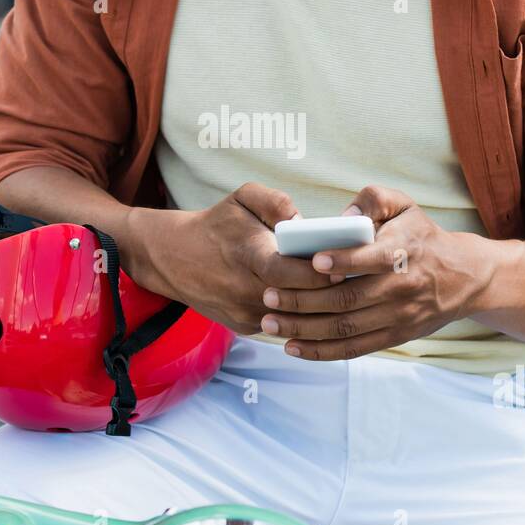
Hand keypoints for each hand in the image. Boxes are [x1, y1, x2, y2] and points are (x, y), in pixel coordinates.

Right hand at [127, 183, 339, 333]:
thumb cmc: (217, 224)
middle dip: (325, 292)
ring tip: (339, 293)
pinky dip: (298, 315)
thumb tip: (304, 223)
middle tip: (351, 281)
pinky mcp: (244, 326)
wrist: (173, 258)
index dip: (317, 273)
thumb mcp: (242, 198)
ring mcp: (243, 312)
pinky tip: (314, 302)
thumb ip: (275, 201)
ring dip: (316, 308)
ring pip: (292, 318)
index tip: (341, 266)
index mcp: (246, 255)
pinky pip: (281, 324)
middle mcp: (244, 289)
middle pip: (295, 299)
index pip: (287, 271)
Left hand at [256, 185, 495, 358]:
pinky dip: (321, 351)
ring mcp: (397, 317)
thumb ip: (373, 200)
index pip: (374, 259)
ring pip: (346, 328)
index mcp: (404, 251)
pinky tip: (293, 346)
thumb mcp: (405, 205)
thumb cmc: (421, 235)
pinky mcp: (394, 336)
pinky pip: (354, 348)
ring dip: (304, 328)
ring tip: (271, 322)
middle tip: (269, 295)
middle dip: (304, 301)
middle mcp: (401, 288)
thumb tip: (342, 218)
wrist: (462, 276)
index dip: (344, 261)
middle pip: (349, 300)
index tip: (314, 262)